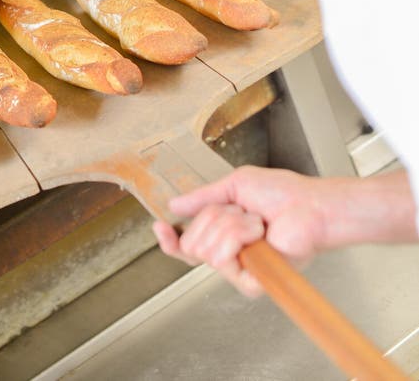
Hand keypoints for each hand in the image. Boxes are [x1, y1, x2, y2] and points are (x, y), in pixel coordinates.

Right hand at [154, 166, 326, 296]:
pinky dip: (239, 235)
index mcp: (222, 234)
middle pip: (192, 242)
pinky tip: (259, 233)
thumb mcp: (234, 186)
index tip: (159, 225)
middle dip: (213, 216)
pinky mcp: (250, 281)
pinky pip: (223, 257)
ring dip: (230, 224)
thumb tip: (173, 205)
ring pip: (206, 249)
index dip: (169, 239)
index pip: (186, 246)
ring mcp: (239, 269)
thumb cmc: (281, 193)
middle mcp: (228, 254)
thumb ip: (202, 198)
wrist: (308, 206)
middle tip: (240, 211)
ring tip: (255, 222)